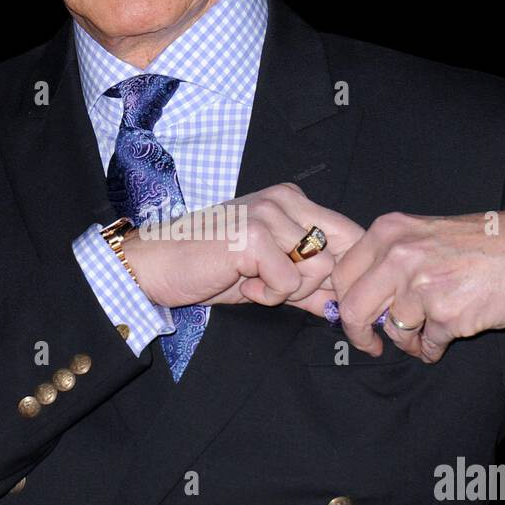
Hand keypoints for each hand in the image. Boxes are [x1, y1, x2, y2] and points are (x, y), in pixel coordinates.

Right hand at [121, 183, 364, 311]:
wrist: (156, 265)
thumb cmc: (208, 267)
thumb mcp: (268, 275)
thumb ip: (308, 285)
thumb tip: (345, 305)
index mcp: (291, 200)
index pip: (348, 234)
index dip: (344, 272)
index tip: (325, 296)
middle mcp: (284, 199)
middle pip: (339, 254)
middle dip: (316, 285)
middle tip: (275, 288)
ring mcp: (269, 214)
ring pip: (318, 270)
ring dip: (288, 292)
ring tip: (253, 283)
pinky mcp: (254, 236)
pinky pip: (290, 283)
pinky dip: (268, 296)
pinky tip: (241, 284)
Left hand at [308, 209, 504, 361]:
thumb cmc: (481, 246)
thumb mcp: (424, 235)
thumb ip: (387, 260)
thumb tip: (355, 301)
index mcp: (389, 232)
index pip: (341, 276)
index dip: (343, 304)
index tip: (354, 319)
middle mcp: (401, 255)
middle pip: (353, 310)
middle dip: (360, 334)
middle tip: (371, 345)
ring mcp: (423, 285)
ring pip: (393, 331)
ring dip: (408, 340)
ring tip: (428, 331)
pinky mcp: (448, 314)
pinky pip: (426, 346)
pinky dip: (434, 348)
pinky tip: (449, 333)